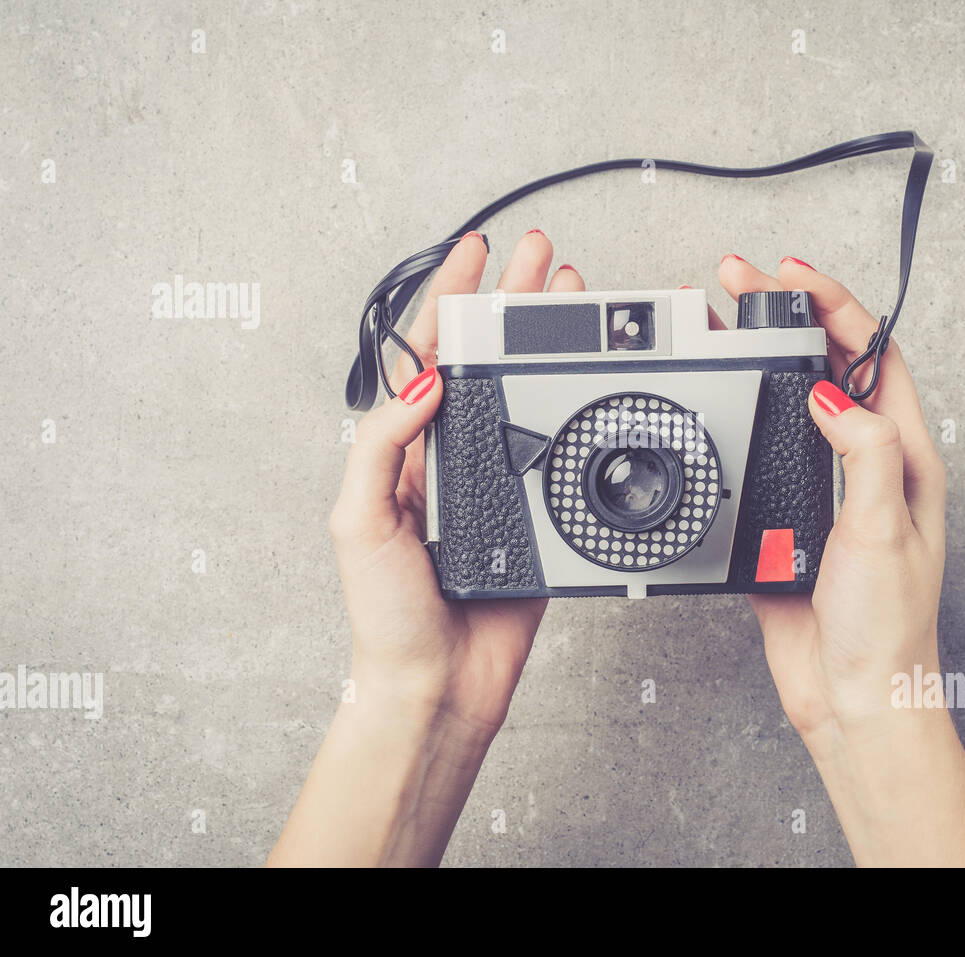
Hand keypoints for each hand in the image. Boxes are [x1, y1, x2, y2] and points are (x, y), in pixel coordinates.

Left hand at [329, 230, 588, 734]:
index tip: (478, 252)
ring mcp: (497, 481)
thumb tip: (424, 383)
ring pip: (528, 391)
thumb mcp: (360, 523)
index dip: (454, 298)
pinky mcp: (536, 512)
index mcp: (404, 452)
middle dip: (513, 300)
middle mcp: (450, 457)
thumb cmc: (386, 615)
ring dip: (549, 339)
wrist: (438, 683)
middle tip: (543, 254)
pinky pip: (558, 447)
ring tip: (572, 292)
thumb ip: (383, 448)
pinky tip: (590, 376)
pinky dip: (575, 404)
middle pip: (487, 359)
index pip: (431, 356)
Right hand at [714, 255, 946, 735]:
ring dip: (761, 358)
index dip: (838, 306)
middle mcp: (868, 466)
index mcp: (906, 457)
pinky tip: (718, 402)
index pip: (876, 356)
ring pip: (792, 404)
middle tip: (739, 281)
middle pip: (830, 366)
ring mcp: (825, 491)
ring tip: (722, 324)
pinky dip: (740, 418)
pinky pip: (762, 454)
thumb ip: (864, 453)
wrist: (853, 696)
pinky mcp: (788, 519)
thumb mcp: (882, 530)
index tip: (793, 276)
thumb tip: (832, 392)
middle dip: (790, 315)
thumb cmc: (887, 627)